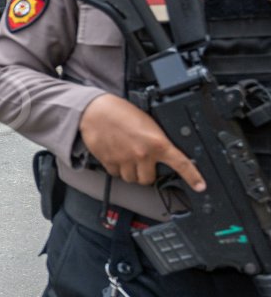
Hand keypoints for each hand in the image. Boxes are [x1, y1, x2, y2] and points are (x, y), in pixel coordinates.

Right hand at [79, 94, 205, 190]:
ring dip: (131, 172)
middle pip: (148, 179)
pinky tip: (116, 156)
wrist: (96, 110)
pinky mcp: (109, 162)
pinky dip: (116, 169)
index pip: (181, 163)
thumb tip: (162, 153)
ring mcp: (125, 160)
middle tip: (143, 163)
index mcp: (157, 142)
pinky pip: (116, 174)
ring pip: (131, 179)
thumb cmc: (120, 112)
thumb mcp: (147, 123)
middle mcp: (142, 154)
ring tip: (127, 158)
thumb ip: (156, 140)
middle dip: (147, 173)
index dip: (193, 177)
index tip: (200, 186)